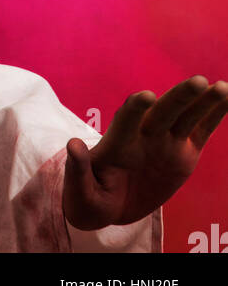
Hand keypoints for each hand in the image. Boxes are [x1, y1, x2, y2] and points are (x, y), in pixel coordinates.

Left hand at [63, 75, 227, 229]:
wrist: (108, 203)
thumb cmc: (89, 197)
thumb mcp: (80, 192)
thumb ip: (78, 170)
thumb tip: (73, 144)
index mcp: (117, 145)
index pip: (125, 122)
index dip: (134, 109)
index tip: (146, 96)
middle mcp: (143, 137)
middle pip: (162, 113)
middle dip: (178, 97)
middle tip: (197, 82)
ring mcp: (165, 142)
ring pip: (186, 117)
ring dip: (203, 102)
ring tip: (221, 87)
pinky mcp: (182, 152)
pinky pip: (201, 130)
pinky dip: (214, 114)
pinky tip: (226, 96)